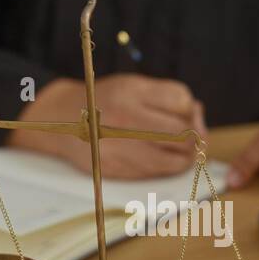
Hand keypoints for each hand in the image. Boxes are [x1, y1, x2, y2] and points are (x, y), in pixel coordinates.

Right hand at [10, 75, 207, 178]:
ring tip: (182, 152)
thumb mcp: (133, 86)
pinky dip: (165, 169)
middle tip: (192, 139)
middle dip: (193, 138)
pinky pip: (155, 173)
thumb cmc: (106, 101)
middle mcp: (124, 117)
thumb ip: (166, 97)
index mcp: (132, 91)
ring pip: (174, 160)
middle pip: (182, 134)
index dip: (191, 111)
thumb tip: (198, 113)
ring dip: (184, 158)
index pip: (182, 102)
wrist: (60, 118)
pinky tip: (161, 160)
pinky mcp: (115, 168)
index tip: (188, 115)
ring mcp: (119, 146)